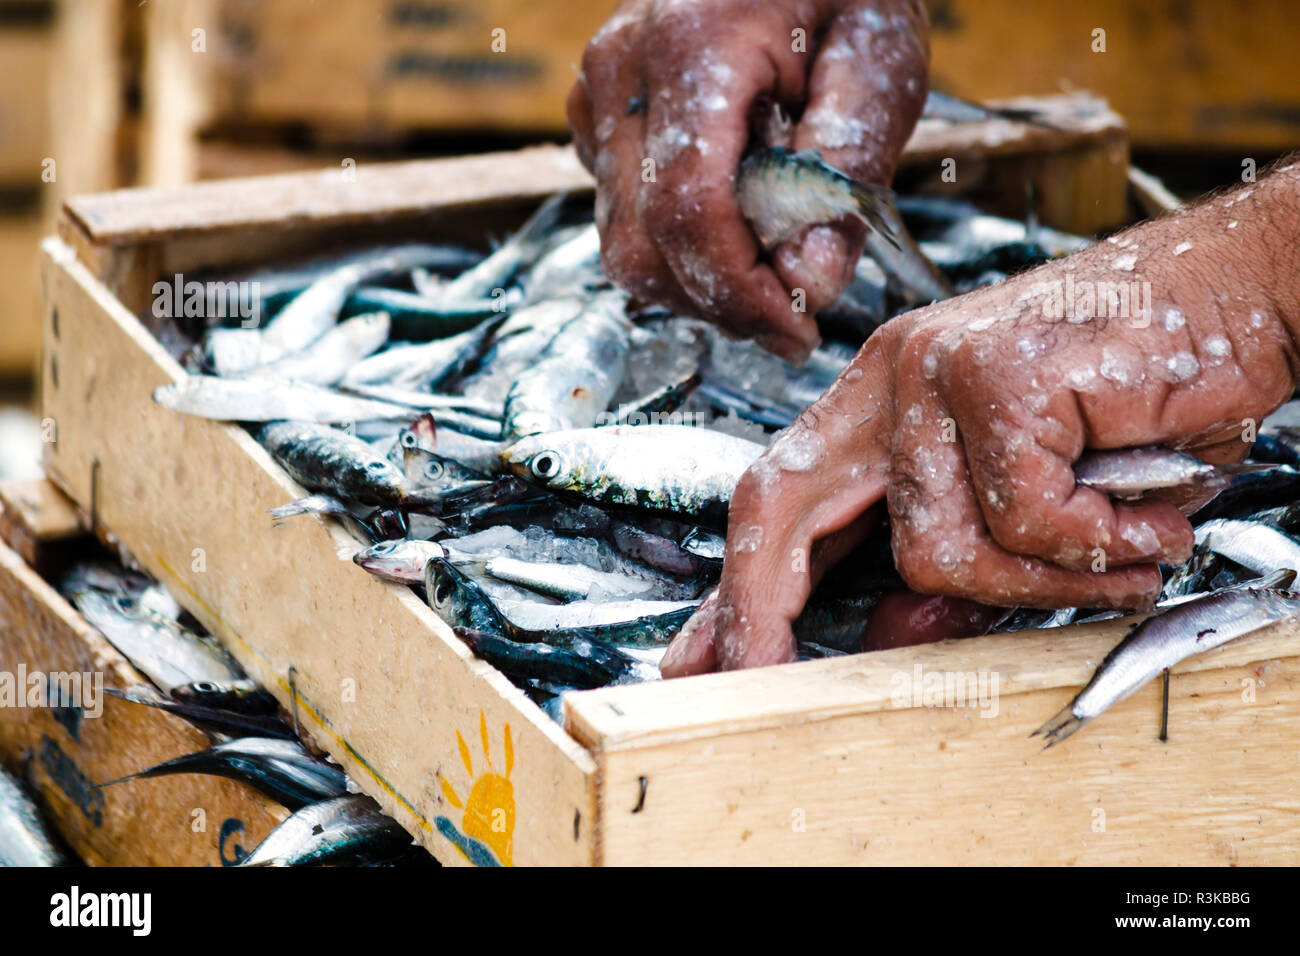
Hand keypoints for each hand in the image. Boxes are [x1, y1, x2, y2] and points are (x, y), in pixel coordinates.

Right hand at [567, 0, 928, 360]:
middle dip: (719, 302)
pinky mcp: (596, 117)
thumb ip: (847, 169)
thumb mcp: (880, 61)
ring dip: (698, 282)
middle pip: (641, 244)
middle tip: (794, 315)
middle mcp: (621, 71)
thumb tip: (809, 286)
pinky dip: (679, 247)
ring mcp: (597, 94)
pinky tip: (737, 224)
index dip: (739, 292)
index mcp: (691, 46)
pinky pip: (622, 217)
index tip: (798, 328)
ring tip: (772, 270)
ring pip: (622, 244)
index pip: (687, 210)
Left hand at [662, 185, 1299, 674]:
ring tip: (1117, 544)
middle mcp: (894, 375)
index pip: (778, 497)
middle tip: (753, 679)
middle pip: (779, 500)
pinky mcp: (999, 372)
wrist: (1244, 297)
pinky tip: (1141, 508)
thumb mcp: (1028, 502)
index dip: (739, 588)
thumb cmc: (1140, 402)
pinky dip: (1098, 539)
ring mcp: (939, 368)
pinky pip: (1025, 520)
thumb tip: (881, 638)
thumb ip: (948, 561)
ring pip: (932, 545)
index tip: (705, 660)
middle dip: (761, 606)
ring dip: (1038, 577)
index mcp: (884, 400)